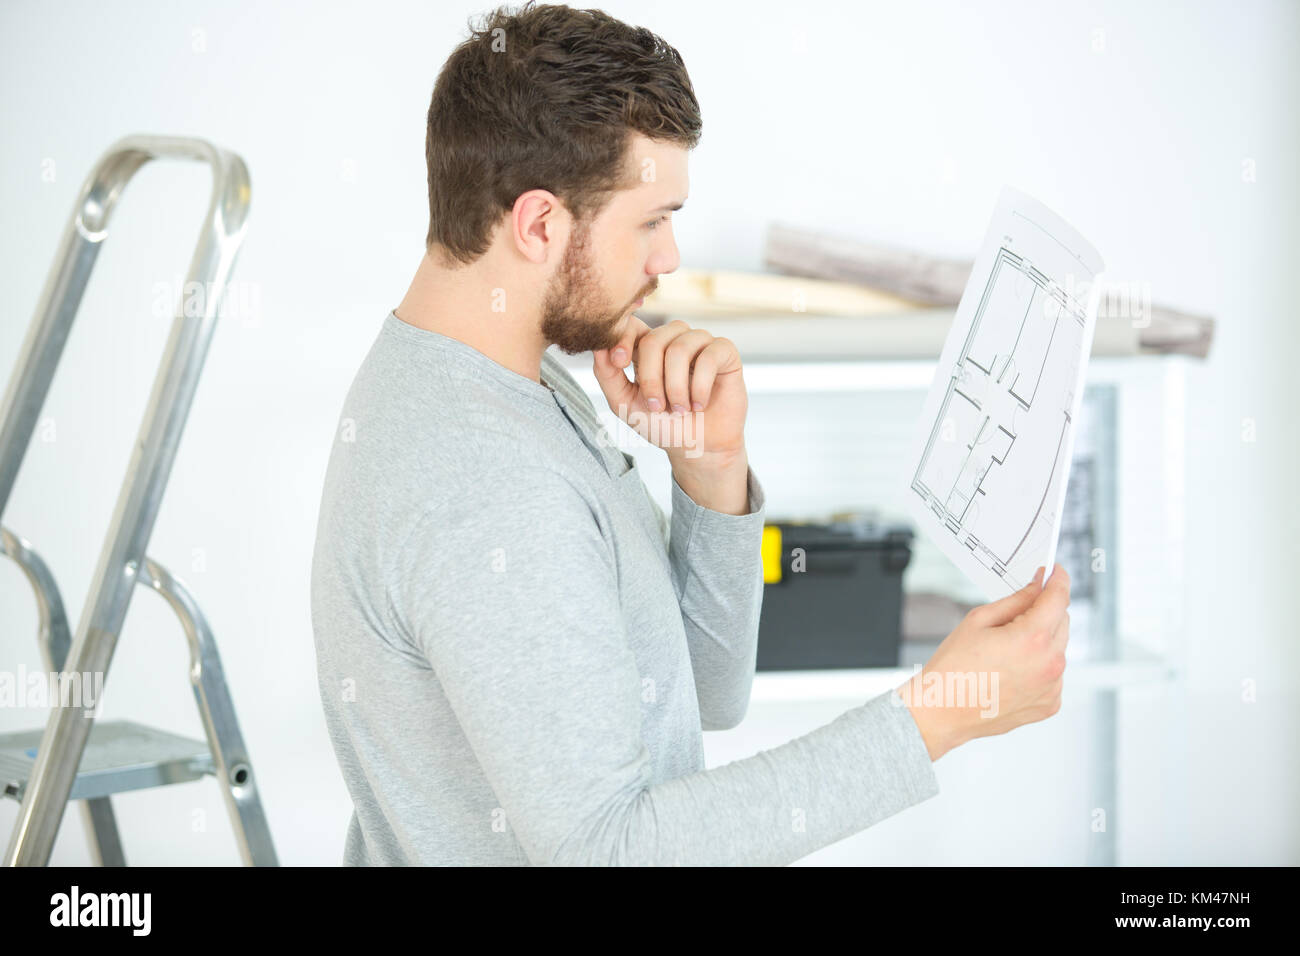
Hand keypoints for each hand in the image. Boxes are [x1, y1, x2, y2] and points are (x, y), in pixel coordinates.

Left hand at [592, 316, 746, 465]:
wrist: (698, 448)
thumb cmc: (663, 425)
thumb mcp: (625, 404)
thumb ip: (607, 376)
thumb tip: (596, 347)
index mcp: (648, 348)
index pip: (632, 325)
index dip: (623, 338)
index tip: (618, 363)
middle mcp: (674, 339)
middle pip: (655, 339)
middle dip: (651, 377)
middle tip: (658, 406)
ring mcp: (700, 343)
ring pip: (681, 347)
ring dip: (676, 385)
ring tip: (681, 409)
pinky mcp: (725, 352)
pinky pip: (710, 356)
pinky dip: (701, 385)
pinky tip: (700, 404)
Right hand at [896, 563, 1070, 760]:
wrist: (942, 710)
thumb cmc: (953, 669)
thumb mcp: (979, 620)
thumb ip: (1016, 600)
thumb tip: (1036, 588)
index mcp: (1033, 639)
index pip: (1059, 598)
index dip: (1057, 579)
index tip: (1055, 573)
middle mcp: (1050, 664)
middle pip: (1062, 621)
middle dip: (1044, 611)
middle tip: (1015, 616)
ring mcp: (1052, 687)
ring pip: (1058, 648)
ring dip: (1041, 640)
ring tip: (1005, 651)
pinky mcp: (1049, 703)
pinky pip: (1053, 674)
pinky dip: (1039, 666)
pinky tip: (1011, 670)